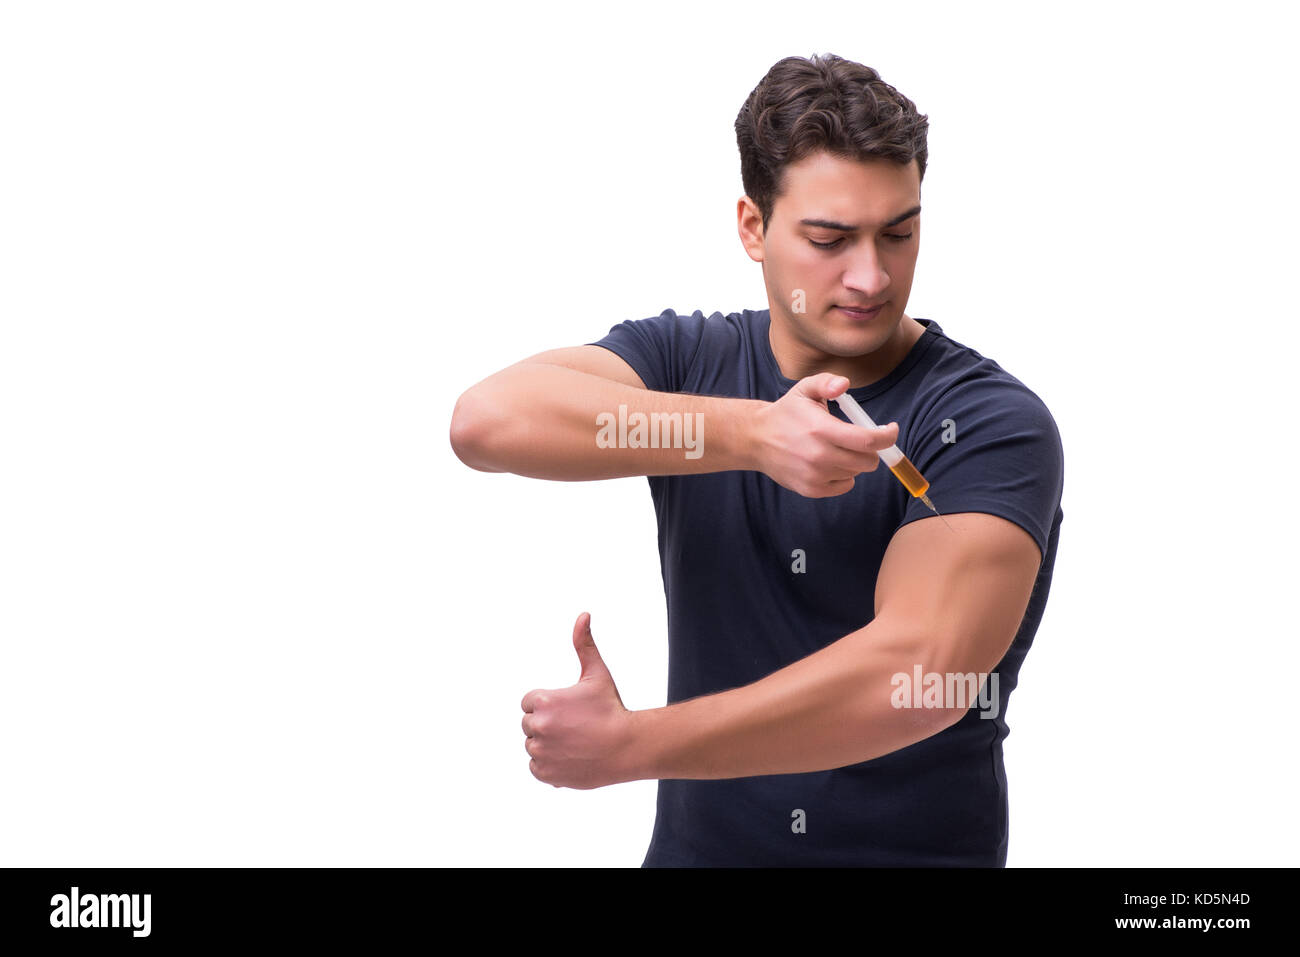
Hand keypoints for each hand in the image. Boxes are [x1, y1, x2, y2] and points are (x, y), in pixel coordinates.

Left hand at [520, 612, 639, 789]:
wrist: (628, 747)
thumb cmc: (612, 708)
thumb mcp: (597, 674)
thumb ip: (584, 643)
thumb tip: (583, 615)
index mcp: (543, 701)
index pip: (530, 702)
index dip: (550, 705)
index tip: (570, 710)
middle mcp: (537, 727)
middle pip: (530, 724)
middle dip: (549, 725)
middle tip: (576, 726)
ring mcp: (540, 752)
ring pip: (534, 746)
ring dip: (549, 745)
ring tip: (575, 742)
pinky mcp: (545, 773)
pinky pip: (537, 767)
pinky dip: (550, 765)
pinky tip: (572, 757)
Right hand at [749, 372, 899, 497]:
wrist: (756, 439)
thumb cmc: (786, 413)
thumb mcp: (804, 389)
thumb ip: (826, 382)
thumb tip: (844, 385)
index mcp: (821, 429)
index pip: (868, 440)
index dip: (887, 437)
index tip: (890, 430)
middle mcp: (819, 456)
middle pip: (867, 461)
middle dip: (870, 449)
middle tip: (858, 439)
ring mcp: (815, 475)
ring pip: (856, 472)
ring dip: (854, 461)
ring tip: (836, 448)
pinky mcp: (811, 489)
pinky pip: (845, 485)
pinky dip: (844, 475)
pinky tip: (829, 462)